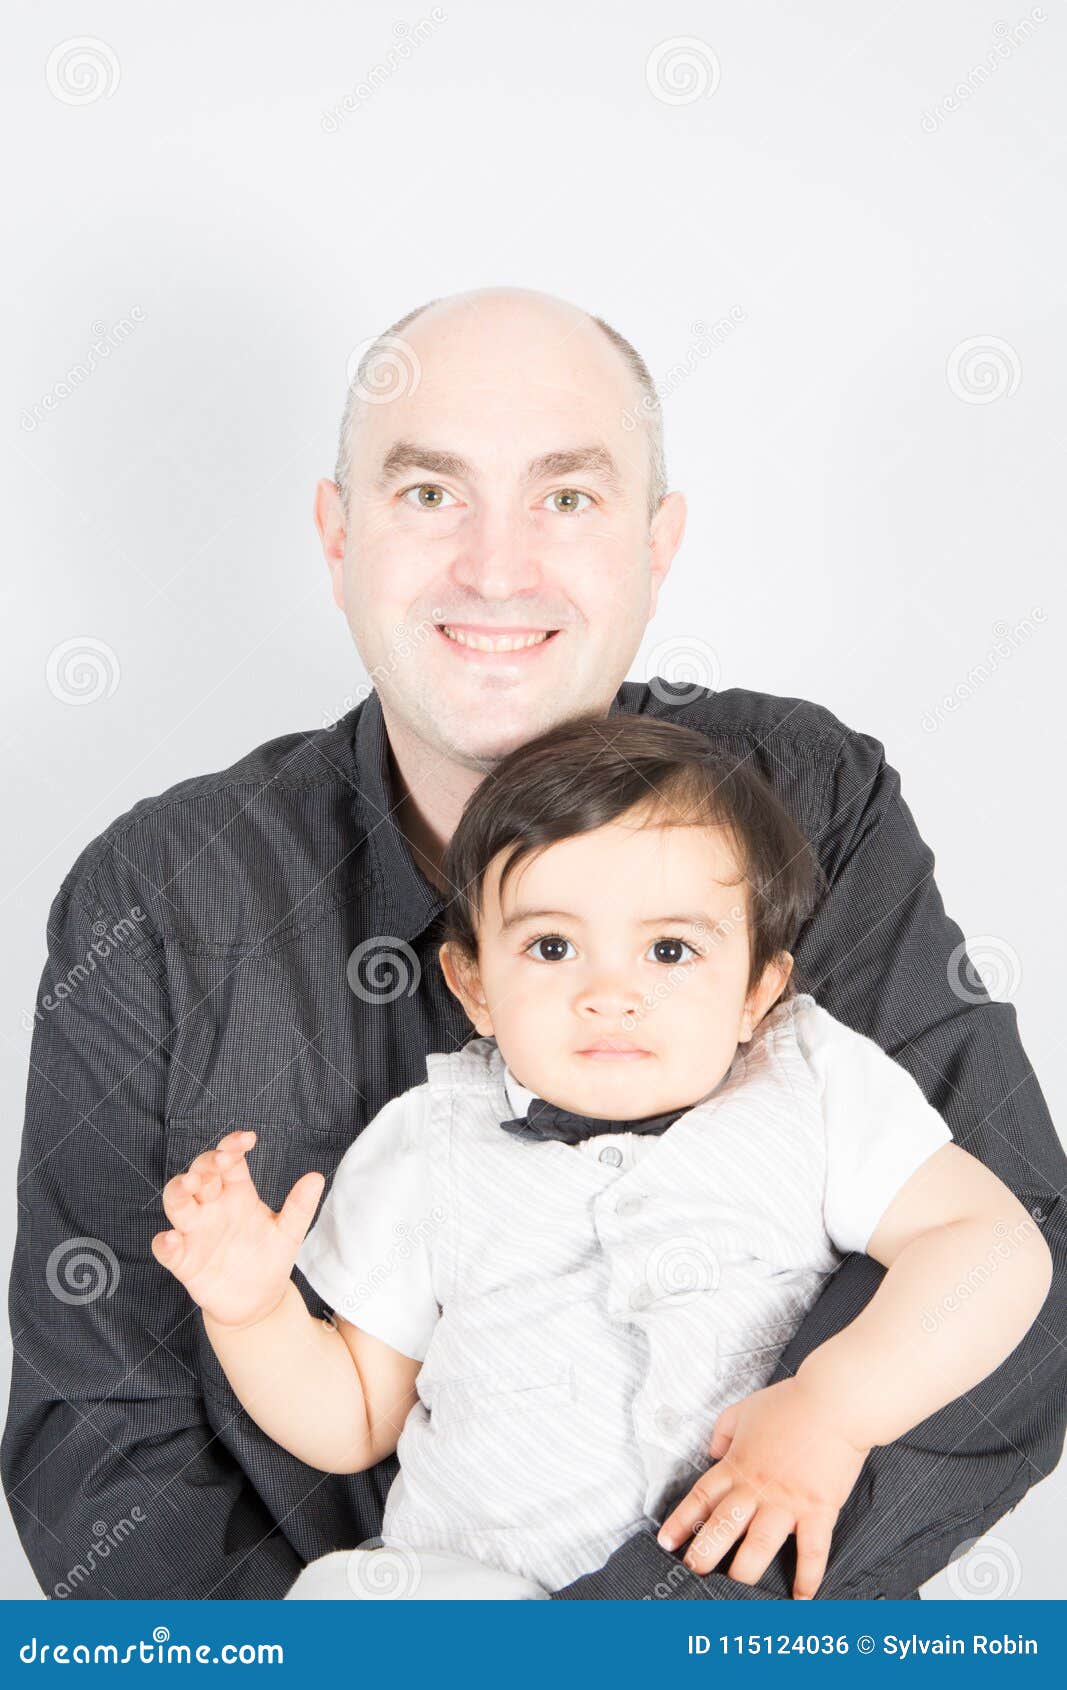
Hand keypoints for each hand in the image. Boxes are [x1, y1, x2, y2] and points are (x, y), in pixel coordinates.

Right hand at [150, 1130, 324, 1330]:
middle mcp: (212, 1208)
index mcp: (237, 1194)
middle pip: (199, 1174)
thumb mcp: (289, 1233)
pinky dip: (164, 1243)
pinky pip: (166, 1249)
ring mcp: (195, 1233)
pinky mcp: (184, 1261)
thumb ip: (299, 1206)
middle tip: (220, 1161)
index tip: (248, 1139)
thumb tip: (317, 1177)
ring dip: (178, 1191)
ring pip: (176, 1203)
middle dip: (205, 1164)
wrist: (258, 1303)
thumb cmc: (270, 1259)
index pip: (229, 1161)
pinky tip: (171, 1238)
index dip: (233, 1146)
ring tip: (190, 1184)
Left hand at [656, 1376, 870, 1598]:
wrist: (834, 1402)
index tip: (666, 1542)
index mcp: (737, 1464)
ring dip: (745, 1571)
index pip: (701, 1497)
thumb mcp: (745, 1409)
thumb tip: (713, 1452)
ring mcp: (787, 1502)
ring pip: (759, 1546)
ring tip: (735, 1590)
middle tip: (694, 1571)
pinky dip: (807, 1577)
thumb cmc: (791, 1403)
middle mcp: (757, 1488)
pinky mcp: (818, 1510)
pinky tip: (801, 1598)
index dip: (681, 1521)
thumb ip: (723, 1432)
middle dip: (704, 1554)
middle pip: (723, 1527)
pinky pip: (811, 1551)